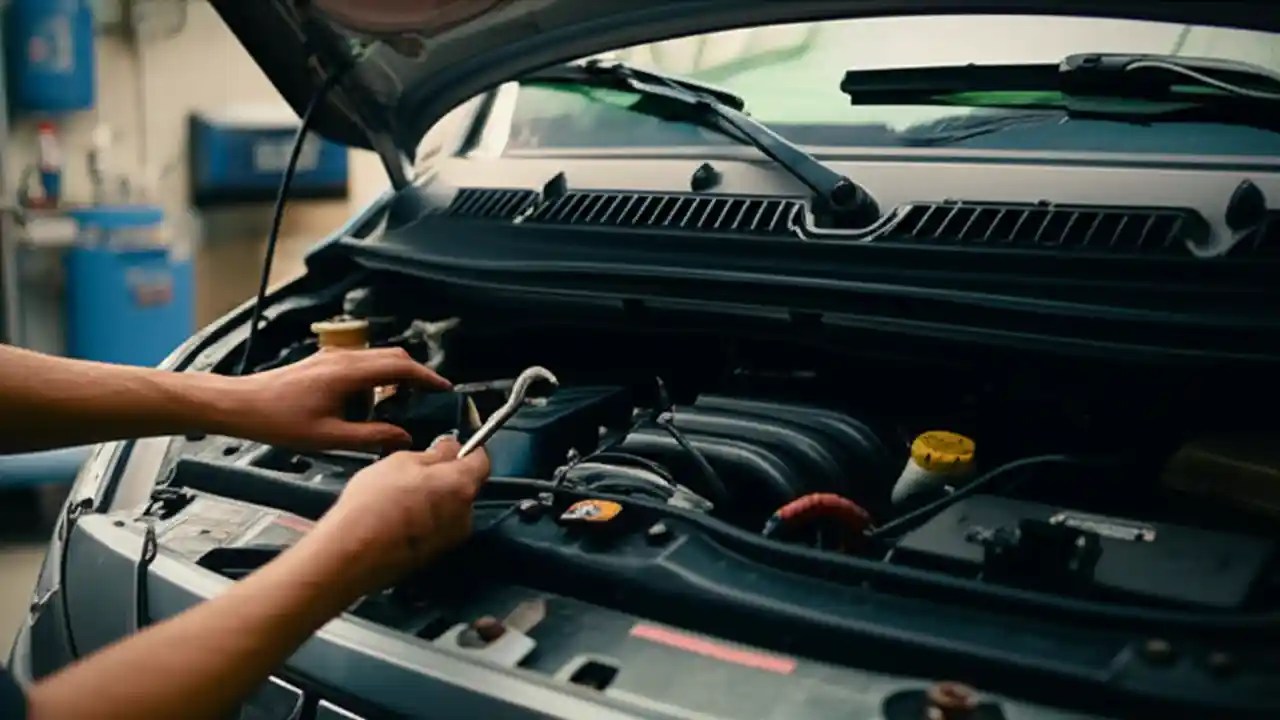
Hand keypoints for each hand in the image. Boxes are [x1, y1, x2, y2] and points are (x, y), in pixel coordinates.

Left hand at [219, 348, 450, 450]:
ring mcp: (333, 357)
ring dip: (394, 377)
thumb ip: (371, 436)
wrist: (241, 404)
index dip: (427, 377)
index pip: (401, 367)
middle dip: (415, 374)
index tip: (444, 388)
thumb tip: (402, 437)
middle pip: (393, 356)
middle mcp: (344, 358)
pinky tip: (369, 402)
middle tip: (428, 396)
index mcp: (349, 373)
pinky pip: (361, 363)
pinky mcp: (324, 362)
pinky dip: (376, 377)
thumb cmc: (279, 420)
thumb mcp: (329, 436)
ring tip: (397, 405)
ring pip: (377, 359)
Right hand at [307, 436, 489, 593]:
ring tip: (401, 498)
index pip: (482, 461)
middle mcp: (466, 516)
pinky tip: (398, 519)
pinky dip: (425, 521)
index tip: (449, 446)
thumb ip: (435, 454)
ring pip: (451, 510)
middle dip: (448, 477)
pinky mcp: (434, 557)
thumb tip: (453, 448)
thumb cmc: (375, 500)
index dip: (469, 449)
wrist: (351, 554)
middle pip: (466, 487)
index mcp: (461, 486)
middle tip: (415, 472)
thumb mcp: (402, 462)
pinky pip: (437, 530)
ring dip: (436, 500)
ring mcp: (451, 540)